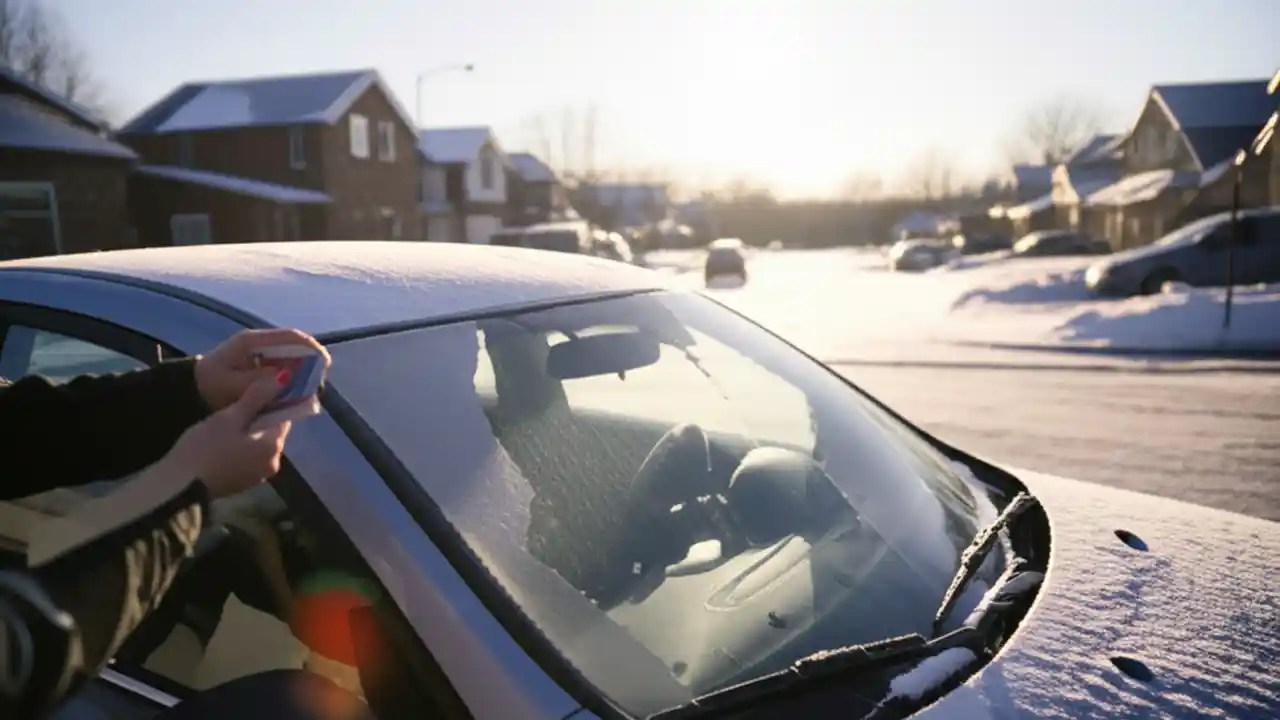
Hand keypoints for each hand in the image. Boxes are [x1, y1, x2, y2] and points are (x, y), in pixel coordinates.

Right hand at [161, 374, 293, 498]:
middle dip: (255, 420)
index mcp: (275, 448)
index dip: (268, 403)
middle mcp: (272, 464)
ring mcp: (257, 477)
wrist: (179, 486)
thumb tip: (282, 379)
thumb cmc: (206, 447)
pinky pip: (246, 460)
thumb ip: (256, 397)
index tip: (250, 395)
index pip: (282, 417)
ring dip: (246, 435)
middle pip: (270, 433)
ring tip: (222, 426)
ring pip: (257, 446)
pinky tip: (219, 444)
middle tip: (231, 410)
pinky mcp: (241, 485)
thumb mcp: (230, 417)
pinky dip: (238, 450)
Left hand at [194, 328, 329, 411]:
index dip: (311, 346)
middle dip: (311, 362)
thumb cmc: (209, 385)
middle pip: (296, 346)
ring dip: (304, 373)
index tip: (324, 362)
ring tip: (310, 390)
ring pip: (294, 358)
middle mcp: (261, 343)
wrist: (193, 389)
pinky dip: (294, 379)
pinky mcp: (264, 365)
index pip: (289, 336)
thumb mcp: (230, 385)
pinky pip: (286, 368)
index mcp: (251, 341)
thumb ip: (258, 381)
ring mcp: (264, 353)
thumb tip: (287, 376)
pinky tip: (297, 393)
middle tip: (319, 382)